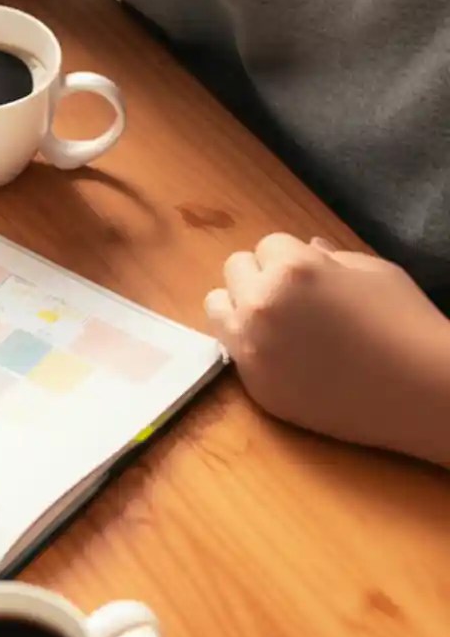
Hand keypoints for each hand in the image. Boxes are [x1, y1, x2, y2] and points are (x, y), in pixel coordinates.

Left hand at [205, 234, 449, 463]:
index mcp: (291, 268)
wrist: (418, 392)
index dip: (291, 258)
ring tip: (276, 321)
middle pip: (235, 269)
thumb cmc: (404, 323)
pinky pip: (230, 348)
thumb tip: (306, 247)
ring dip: (240, 306)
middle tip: (292, 297)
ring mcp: (250, 346)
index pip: (267, 244)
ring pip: (218, 306)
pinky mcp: (251, 383)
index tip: (312, 276)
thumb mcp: (373, 272)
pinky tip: (281, 351)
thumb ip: (330, 256)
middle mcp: (260, 304)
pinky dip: (248, 343)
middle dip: (260, 276)